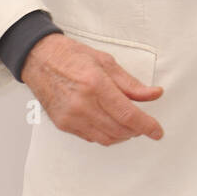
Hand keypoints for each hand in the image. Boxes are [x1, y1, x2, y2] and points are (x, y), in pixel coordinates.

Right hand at [21, 33, 163, 145]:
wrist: (39, 59)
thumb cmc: (70, 56)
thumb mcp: (106, 62)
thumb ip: (131, 83)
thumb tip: (153, 94)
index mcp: (95, 84)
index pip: (127, 114)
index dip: (147, 125)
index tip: (157, 131)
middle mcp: (82, 104)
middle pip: (119, 129)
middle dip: (137, 130)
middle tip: (146, 125)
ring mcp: (71, 117)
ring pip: (106, 138)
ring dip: (123, 135)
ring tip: (131, 126)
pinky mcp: (63, 124)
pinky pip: (91, 138)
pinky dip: (106, 135)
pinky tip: (111, 125)